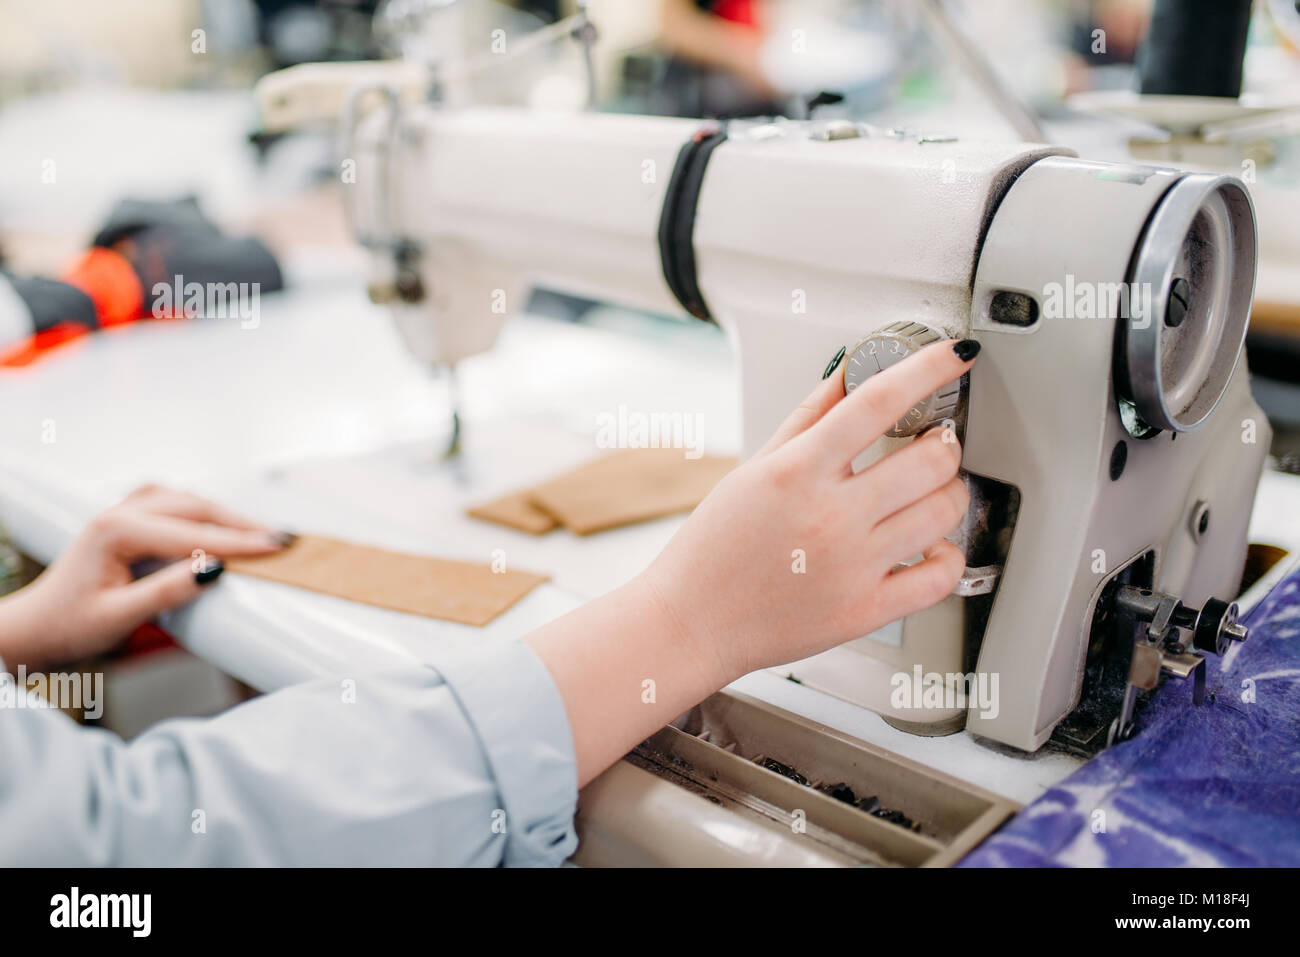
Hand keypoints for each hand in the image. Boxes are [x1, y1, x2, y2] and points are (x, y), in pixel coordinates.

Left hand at [0, 485, 287, 668]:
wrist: (36, 627)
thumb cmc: (71, 626)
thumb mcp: (118, 618)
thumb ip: (165, 593)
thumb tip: (213, 570)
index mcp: (116, 531)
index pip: (193, 534)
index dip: (239, 542)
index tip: (277, 547)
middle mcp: (119, 512)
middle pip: (194, 507)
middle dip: (240, 522)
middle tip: (279, 538)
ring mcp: (120, 510)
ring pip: (185, 499)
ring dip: (222, 513)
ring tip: (257, 530)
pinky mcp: (123, 518)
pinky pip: (170, 501)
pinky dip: (199, 508)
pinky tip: (215, 518)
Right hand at [528, 339, 977, 784]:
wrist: (693, 622)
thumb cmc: (714, 549)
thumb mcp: (752, 468)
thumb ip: (808, 418)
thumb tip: (849, 374)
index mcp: (797, 472)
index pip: (878, 402)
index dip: (928, 369)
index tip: (954, 356)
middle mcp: (829, 516)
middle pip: (929, 458)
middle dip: (943, 442)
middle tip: (935, 442)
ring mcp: (852, 566)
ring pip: (943, 512)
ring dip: (951, 492)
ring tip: (933, 490)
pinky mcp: (865, 611)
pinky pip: (939, 577)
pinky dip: (948, 555)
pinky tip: (931, 545)